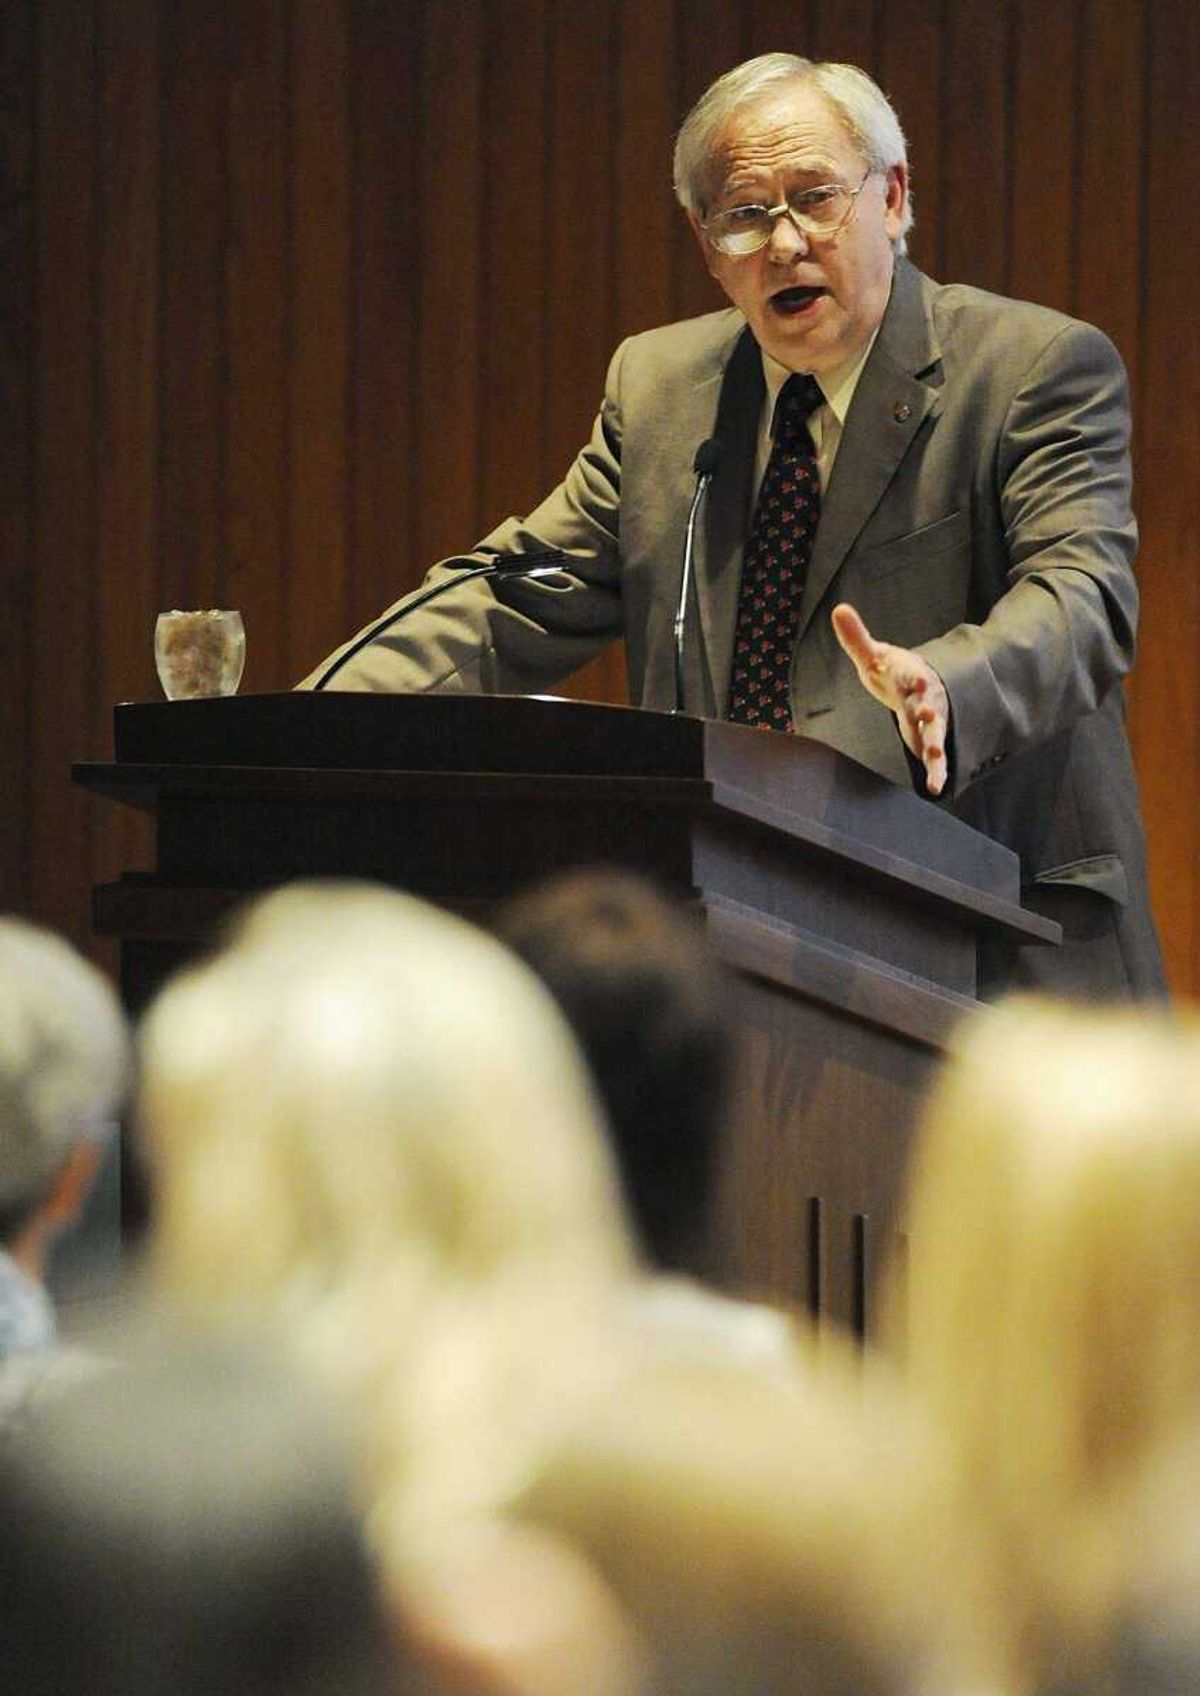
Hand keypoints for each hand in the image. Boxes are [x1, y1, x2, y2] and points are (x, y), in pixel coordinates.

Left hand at [831, 602, 949, 796]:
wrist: (917, 684)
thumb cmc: (893, 671)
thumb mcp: (874, 655)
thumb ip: (857, 637)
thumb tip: (838, 609)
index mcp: (910, 676)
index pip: (912, 674)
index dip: (913, 676)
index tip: (914, 678)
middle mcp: (925, 698)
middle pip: (928, 704)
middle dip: (929, 709)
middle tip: (928, 713)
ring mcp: (931, 720)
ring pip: (936, 732)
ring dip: (936, 745)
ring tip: (936, 759)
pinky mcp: (929, 739)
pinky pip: (936, 756)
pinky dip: (937, 771)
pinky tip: (935, 789)